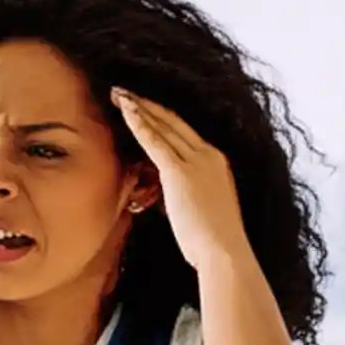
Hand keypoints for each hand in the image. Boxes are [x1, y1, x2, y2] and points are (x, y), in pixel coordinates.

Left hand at [112, 87, 248, 269]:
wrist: (225, 253)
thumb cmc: (213, 243)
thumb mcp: (204, 209)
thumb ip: (189, 195)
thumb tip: (172, 197)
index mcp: (217, 163)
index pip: (184, 133)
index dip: (162, 117)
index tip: (144, 105)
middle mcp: (209, 155)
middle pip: (173, 122)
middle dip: (147, 104)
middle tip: (125, 91)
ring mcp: (196, 161)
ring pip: (162, 126)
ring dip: (139, 107)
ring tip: (119, 94)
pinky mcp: (180, 171)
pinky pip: (154, 141)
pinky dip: (138, 123)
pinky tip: (126, 110)